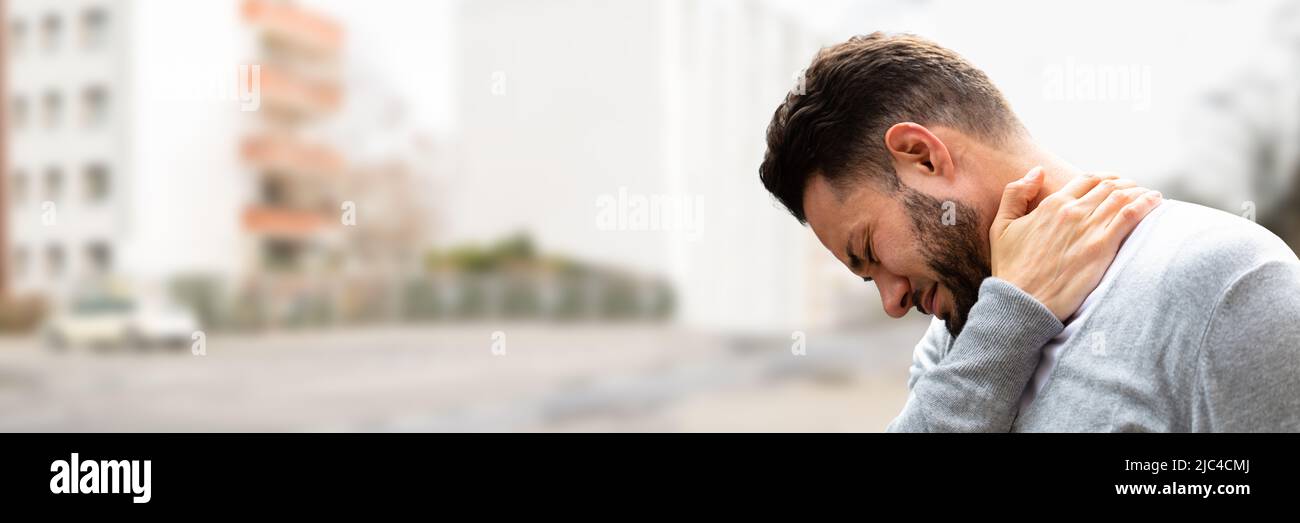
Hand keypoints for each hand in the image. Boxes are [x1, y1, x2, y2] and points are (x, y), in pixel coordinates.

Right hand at [990, 167, 1161, 320]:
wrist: (1022, 301)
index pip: (1087, 180)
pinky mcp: (1102, 247)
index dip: (1104, 178)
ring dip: (1139, 191)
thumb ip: (1015, 194)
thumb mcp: (1001, 226)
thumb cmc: (1010, 268)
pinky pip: (1131, 216)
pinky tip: (1156, 201)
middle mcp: (1072, 212)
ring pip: (1123, 197)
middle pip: (1108, 186)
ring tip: (1150, 195)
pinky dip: (1146, 204)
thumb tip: (1037, 171)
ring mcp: (1089, 228)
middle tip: (1136, 191)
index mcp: (1052, 205)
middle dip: (1126, 184)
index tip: (1114, 184)